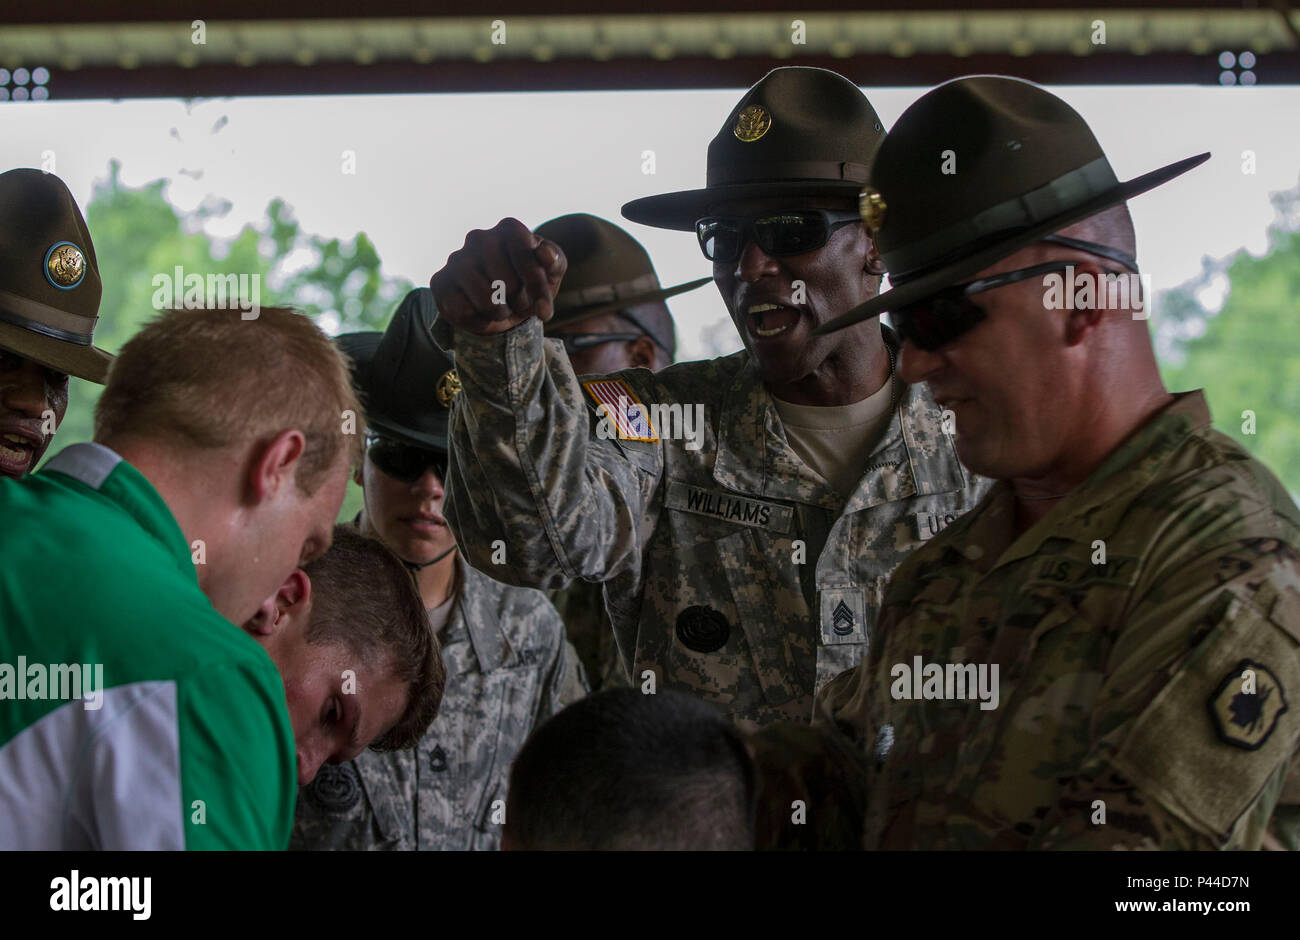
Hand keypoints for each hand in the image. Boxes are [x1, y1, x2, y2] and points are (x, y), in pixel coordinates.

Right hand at [429, 218, 566, 335]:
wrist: (499, 305)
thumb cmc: (527, 284)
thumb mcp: (551, 273)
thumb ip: (554, 261)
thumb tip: (543, 252)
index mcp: (509, 229)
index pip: (526, 257)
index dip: (537, 288)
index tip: (545, 311)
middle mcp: (479, 237)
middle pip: (507, 283)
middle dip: (519, 302)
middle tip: (518, 303)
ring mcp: (456, 258)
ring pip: (485, 300)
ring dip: (500, 313)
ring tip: (502, 308)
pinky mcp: (440, 280)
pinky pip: (463, 311)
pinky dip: (479, 321)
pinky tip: (482, 313)